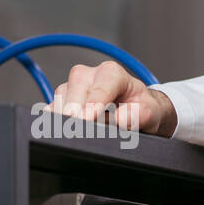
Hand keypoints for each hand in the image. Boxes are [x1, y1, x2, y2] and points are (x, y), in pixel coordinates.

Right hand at [49, 61, 177, 137]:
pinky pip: (53, 109)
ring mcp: (73, 86)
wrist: (137, 110)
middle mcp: (89, 74)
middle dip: (77, 111)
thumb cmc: (143, 108)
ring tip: (83, 131)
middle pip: (75, 90)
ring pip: (61, 99)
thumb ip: (138, 115)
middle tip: (81, 130)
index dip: (93, 104)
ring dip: (68, 117)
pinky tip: (65, 129)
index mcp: (112, 73)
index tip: (87, 118)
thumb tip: (121, 119)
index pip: (100, 88)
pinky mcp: (63, 99)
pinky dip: (57, 120)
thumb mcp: (150, 113)